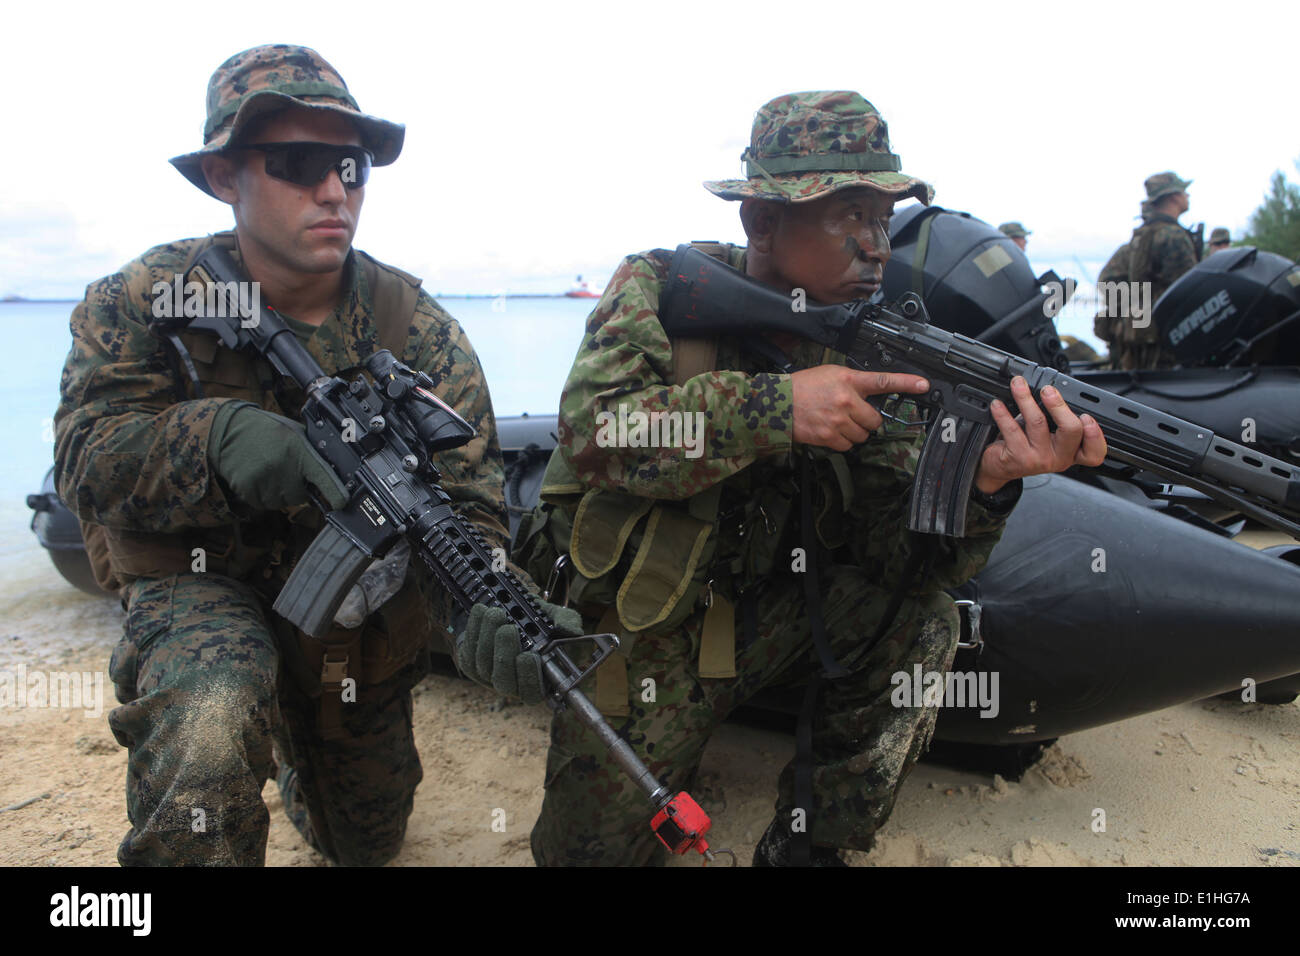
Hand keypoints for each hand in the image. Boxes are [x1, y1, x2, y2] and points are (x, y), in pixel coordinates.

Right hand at [209, 404, 348, 512]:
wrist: (228, 430)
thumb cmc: (267, 431)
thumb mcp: (294, 434)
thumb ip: (311, 454)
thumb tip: (332, 474)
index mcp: (298, 450)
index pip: (323, 477)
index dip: (335, 493)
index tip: (341, 503)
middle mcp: (282, 466)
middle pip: (300, 496)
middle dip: (298, 488)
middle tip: (286, 470)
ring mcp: (264, 479)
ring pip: (282, 502)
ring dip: (279, 492)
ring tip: (269, 470)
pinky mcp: (247, 489)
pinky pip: (264, 504)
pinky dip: (263, 495)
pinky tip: (258, 476)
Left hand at [454, 599, 583, 704]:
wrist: (507, 611)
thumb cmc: (534, 621)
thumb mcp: (553, 618)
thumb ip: (566, 622)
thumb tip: (572, 630)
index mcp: (535, 680)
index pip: (532, 693)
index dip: (529, 679)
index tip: (530, 655)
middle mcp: (511, 683)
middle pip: (503, 683)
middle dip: (504, 655)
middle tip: (508, 628)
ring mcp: (487, 676)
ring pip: (483, 664)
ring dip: (488, 636)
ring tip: (495, 613)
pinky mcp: (469, 663)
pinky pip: (469, 651)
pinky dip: (474, 630)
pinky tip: (481, 612)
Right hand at [790, 366, 930, 450]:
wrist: (778, 404)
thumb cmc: (803, 387)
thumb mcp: (830, 374)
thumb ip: (853, 383)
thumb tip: (869, 396)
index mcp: (848, 380)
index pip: (883, 381)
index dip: (906, 383)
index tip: (923, 384)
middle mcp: (846, 400)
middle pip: (875, 419)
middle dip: (867, 420)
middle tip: (852, 414)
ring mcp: (838, 420)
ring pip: (863, 435)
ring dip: (854, 432)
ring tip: (837, 422)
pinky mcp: (829, 436)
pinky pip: (848, 445)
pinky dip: (842, 441)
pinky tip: (831, 431)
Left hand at [975, 377, 1107, 493]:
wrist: (1000, 466)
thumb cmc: (1025, 444)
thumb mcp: (1047, 435)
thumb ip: (1057, 419)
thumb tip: (1051, 390)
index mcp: (1072, 452)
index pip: (1095, 452)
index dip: (1095, 435)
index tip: (1086, 416)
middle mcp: (1060, 458)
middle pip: (1071, 430)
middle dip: (1059, 405)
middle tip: (1047, 390)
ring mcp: (1040, 460)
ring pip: (1038, 423)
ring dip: (1026, 399)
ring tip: (1018, 385)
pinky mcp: (1019, 458)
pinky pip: (1012, 430)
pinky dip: (1003, 413)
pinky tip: (998, 405)